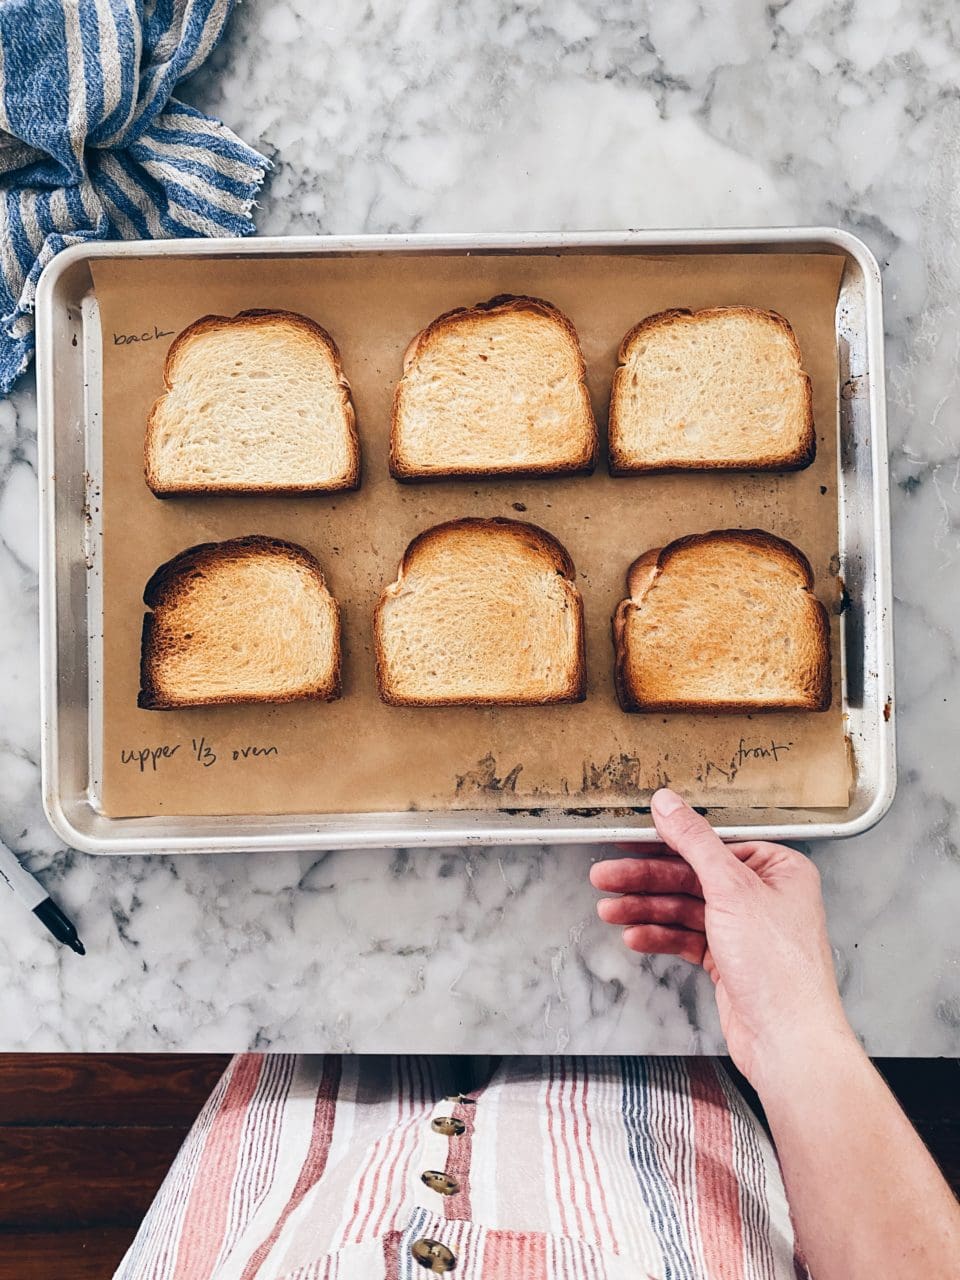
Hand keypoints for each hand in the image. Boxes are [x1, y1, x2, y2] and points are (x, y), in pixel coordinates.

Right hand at [590, 788, 854, 1090]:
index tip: (628, 841)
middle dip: (645, 881)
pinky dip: (660, 936)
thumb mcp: (731, 889)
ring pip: (685, 909)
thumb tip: (668, 803)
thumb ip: (694, 842)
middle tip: (604, 878)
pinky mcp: (730, 960)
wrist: (787, 1040)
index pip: (711, 845)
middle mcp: (764, 896)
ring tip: (608, 910)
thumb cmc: (779, 967)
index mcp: (778, 869)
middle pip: (692, 877)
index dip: (666, 843)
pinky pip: (687, 938)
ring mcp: (746, 930)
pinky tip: (634, 936)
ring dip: (645, 909)